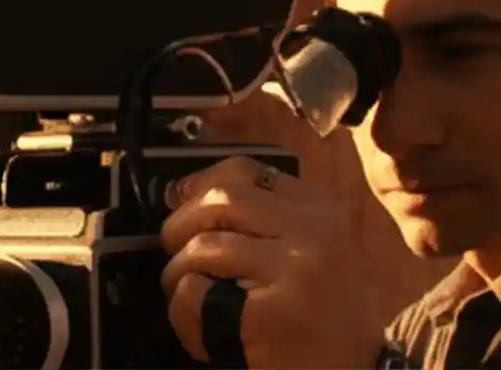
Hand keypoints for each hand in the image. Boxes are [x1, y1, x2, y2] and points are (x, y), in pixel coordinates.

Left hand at [160, 155, 384, 368]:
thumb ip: (265, 219)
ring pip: (202, 247)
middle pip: (220, 199)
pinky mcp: (269, 315)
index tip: (182, 205)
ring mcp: (294, 271)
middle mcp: (313, 232)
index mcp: (320, 210)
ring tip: (192, 299)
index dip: (200, 186)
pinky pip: (196, 294)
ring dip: (178, 274)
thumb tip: (183, 193)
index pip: (244, 171)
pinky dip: (183, 311)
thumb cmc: (325, 316)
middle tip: (175, 253)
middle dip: (180, 224)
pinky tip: (203, 330)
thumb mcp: (314, 250)